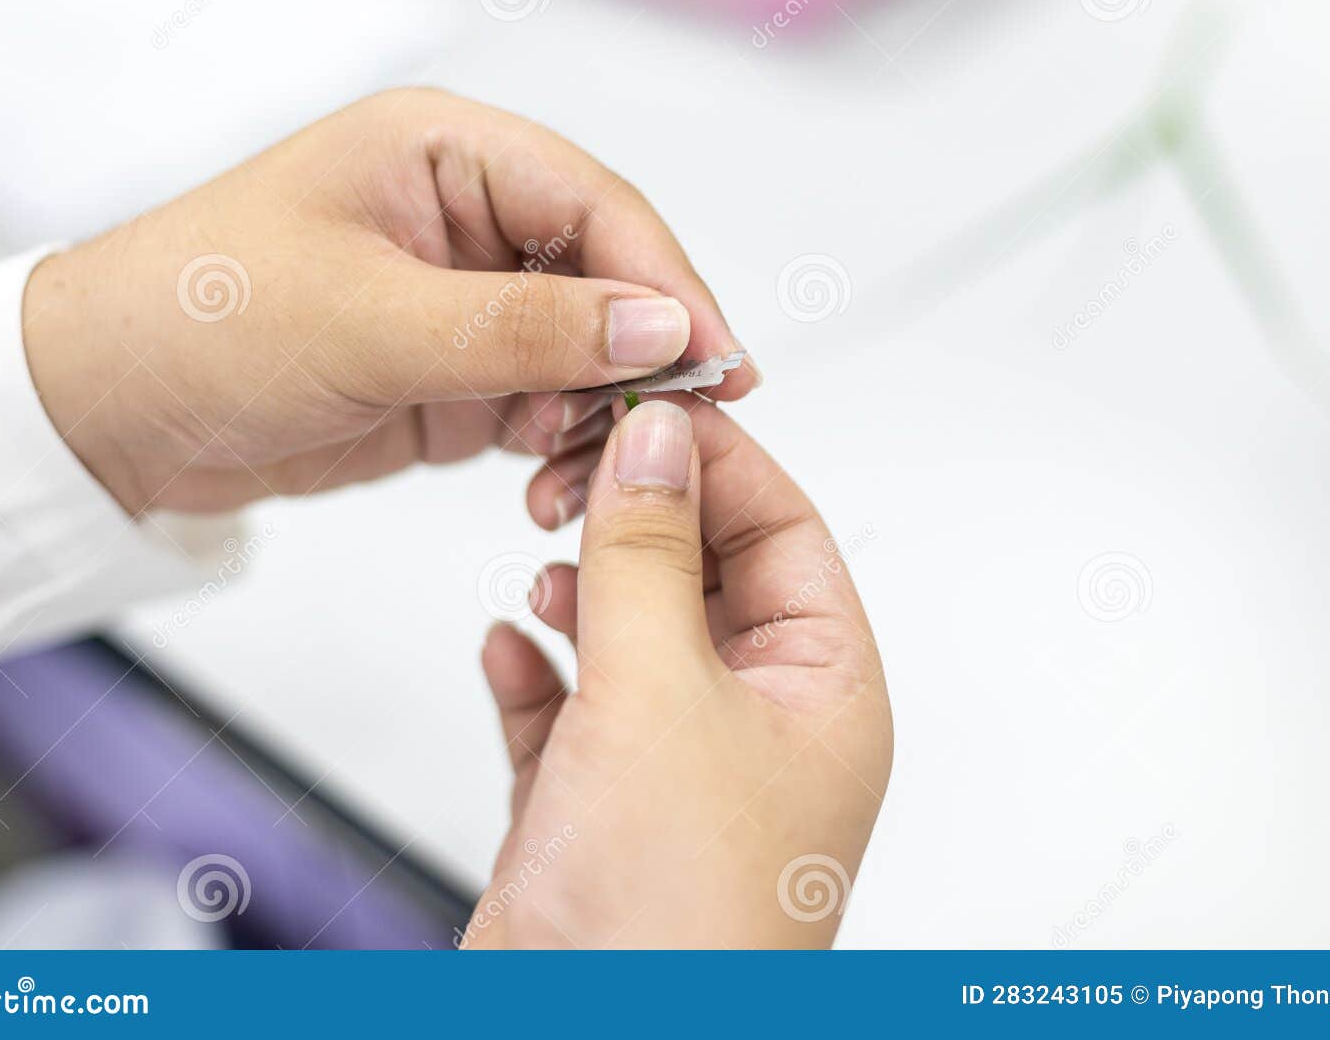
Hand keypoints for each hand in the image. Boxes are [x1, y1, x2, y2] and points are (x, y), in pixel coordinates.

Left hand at [21, 88, 755, 514]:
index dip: (665, 281)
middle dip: (639, 356)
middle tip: (676, 429)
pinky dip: (559, 444)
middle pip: (606, 277)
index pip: (594, 204)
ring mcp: (462, 301)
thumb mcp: (371, 322)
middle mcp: (466, 216)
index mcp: (444, 151)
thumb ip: (524, 328)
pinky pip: (542, 404)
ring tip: (573, 469)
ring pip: (584, 350)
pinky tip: (548, 481)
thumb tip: (663, 328)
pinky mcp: (452, 375)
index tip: (715, 360)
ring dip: (598, 412)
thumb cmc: (202, 321)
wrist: (102, 416)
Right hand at [464, 397, 890, 947]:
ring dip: (585, 587)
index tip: (639, 403)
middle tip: (567, 469)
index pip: (781, 530)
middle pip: (703, 572)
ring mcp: (676, 771)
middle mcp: (757, 727)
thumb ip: (647, 552)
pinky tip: (507, 645)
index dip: (710, 459)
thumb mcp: (658, 695)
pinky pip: (571, 709)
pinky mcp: (599, 813)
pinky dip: (537, 669)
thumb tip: (657, 437)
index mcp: (821, 692)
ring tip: (539, 560)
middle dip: (636, 517)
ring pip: (633, 634)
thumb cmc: (673, 927)